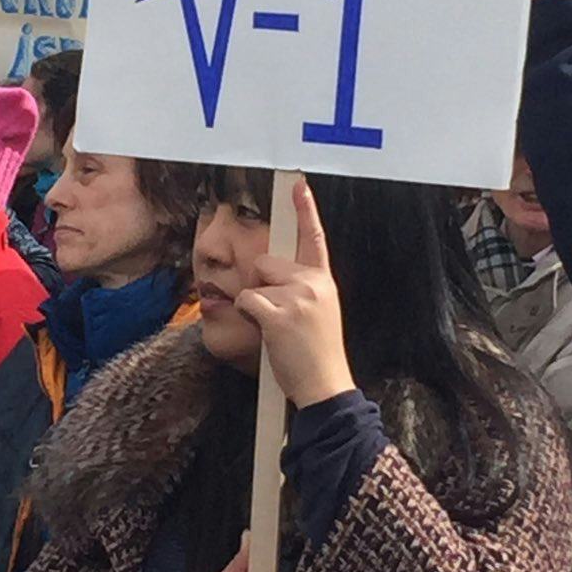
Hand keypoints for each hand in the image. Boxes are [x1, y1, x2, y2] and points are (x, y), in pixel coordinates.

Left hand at [234, 178, 355, 409]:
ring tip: (277, 330)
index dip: (305, 209)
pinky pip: (245, 300)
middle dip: (261, 285)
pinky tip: (267, 333)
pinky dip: (247, 316)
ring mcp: (297, 296)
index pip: (314, 237)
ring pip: (253, 281)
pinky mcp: (279, 313)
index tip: (298, 184)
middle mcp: (313, 282)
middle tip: (278, 317)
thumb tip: (268, 277)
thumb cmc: (317, 355)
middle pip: (265, 261)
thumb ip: (301, 289)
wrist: (326, 386)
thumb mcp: (319, 312)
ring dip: (255, 304)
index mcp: (324, 281)